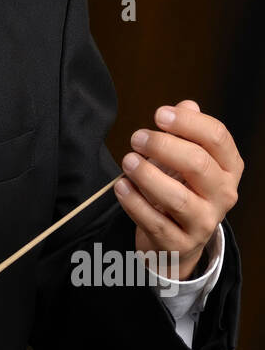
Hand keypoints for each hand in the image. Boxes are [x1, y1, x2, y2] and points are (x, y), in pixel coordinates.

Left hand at [114, 99, 242, 278]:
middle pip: (198, 164)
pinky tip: (122, 186)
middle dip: (164, 146)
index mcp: (228, 168)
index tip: (159, 114)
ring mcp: (204, 222)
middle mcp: (223, 195)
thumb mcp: (188, 160)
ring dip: (148, 175)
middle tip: (137, 137)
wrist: (178, 242)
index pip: (217, 138)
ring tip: (127, 161)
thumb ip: (187, 133)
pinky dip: (135, 203)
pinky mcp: (180, 244)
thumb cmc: (182, 190)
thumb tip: (186, 105)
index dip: (188, 122)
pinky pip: (155, 222)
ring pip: (178, 198)